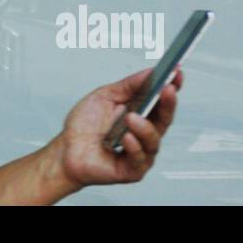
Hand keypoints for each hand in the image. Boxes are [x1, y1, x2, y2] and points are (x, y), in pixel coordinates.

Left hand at [54, 66, 182, 191]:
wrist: (65, 149)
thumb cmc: (85, 125)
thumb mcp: (105, 96)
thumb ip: (128, 85)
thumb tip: (150, 72)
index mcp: (140, 114)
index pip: (162, 101)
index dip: (172, 87)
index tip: (177, 72)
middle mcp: (144, 134)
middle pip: (164, 119)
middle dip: (168, 104)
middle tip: (167, 90)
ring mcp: (140, 152)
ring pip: (153, 140)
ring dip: (144, 127)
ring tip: (131, 118)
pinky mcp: (132, 170)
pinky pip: (140, 159)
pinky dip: (134, 147)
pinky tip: (126, 138)